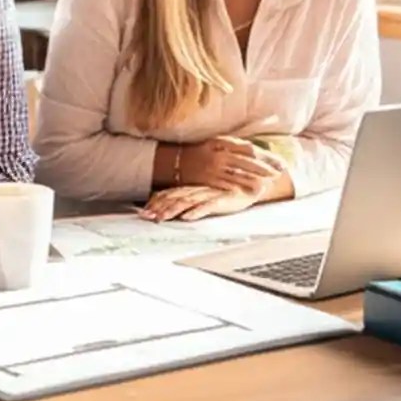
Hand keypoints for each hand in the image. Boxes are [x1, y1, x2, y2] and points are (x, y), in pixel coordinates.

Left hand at [140, 186, 256, 221]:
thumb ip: (196, 195)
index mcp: (195, 186)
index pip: (171, 193)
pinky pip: (208, 206)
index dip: (156, 201)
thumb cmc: (233, 188)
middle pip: (175, 197)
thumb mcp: (212, 191)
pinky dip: (197, 211)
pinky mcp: (224, 200)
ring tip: (161, 219)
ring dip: (172, 210)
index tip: (143, 211)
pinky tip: (187, 217)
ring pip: (187, 202)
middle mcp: (200, 188)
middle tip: (145, 217)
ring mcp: (211, 194)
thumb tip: (180, 208)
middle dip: (158, 207)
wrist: (257, 181)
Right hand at [178, 136, 285, 193]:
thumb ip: (233, 146)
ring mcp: (213, 167)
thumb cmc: (197, 153)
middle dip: (265, 167)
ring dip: (256, 178)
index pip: (249, 149)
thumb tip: (254, 150)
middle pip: (247, 160)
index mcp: (222, 143)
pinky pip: (227, 184)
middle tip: (280, 173)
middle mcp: (220, 154)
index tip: (279, 162)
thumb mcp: (214, 144)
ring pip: (240, 173)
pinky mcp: (207, 179)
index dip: (266, 156)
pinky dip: (240, 187)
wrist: (172, 161)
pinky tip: (251, 191)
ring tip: (270, 183)